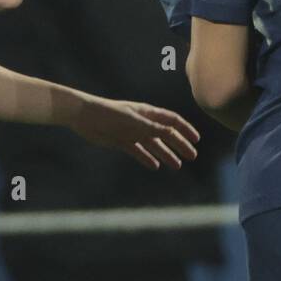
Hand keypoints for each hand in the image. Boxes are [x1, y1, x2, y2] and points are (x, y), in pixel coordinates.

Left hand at [70, 94, 198, 170]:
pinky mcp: (121, 141)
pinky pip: (138, 151)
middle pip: (166, 134)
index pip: (172, 121)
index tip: (196, 140)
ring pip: (154, 145)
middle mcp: (142, 122)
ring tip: (177, 166)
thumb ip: (153, 128)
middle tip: (192, 156)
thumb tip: (173, 133)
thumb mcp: (134, 123)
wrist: (85, 117)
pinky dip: (147, 158)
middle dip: (180, 145)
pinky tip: (155, 166)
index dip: (185, 129)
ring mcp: (132, 132)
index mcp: (148, 113)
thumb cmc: (110, 114)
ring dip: (166, 154)